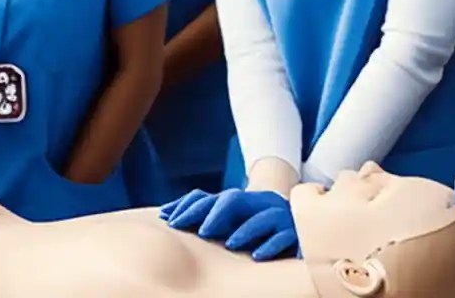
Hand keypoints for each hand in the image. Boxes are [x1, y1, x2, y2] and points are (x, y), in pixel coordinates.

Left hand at [160, 188, 296, 260]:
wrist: (291, 216)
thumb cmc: (248, 219)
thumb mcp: (226, 215)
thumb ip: (200, 212)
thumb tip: (163, 213)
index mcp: (234, 200)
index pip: (209, 199)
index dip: (190, 208)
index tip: (172, 221)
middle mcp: (253, 203)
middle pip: (232, 201)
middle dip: (215, 214)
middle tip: (202, 231)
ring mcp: (274, 214)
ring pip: (260, 218)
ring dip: (244, 230)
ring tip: (231, 243)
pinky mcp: (291, 229)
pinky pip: (283, 235)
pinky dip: (271, 244)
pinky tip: (258, 255)